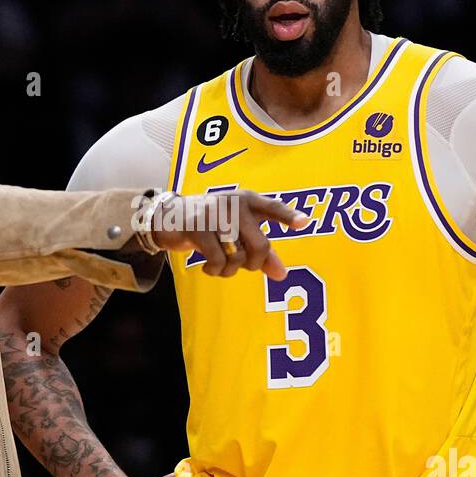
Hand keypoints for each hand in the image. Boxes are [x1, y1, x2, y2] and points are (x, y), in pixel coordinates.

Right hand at [150, 190, 310, 279]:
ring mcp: (214, 214)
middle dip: (254, 264)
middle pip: (260, 245)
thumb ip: (261, 252)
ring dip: (231, 270)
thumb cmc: (212, 226)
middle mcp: (233, 204)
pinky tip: (209, 268)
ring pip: (238, 255)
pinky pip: (218, 260)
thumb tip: (282, 275)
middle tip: (242, 265)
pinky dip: (216, 271)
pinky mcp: (197, 228)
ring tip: (221, 266)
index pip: (272, 208)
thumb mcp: (236, 234)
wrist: (170, 218)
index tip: (305, 223)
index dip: (288, 217)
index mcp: (247, 201)